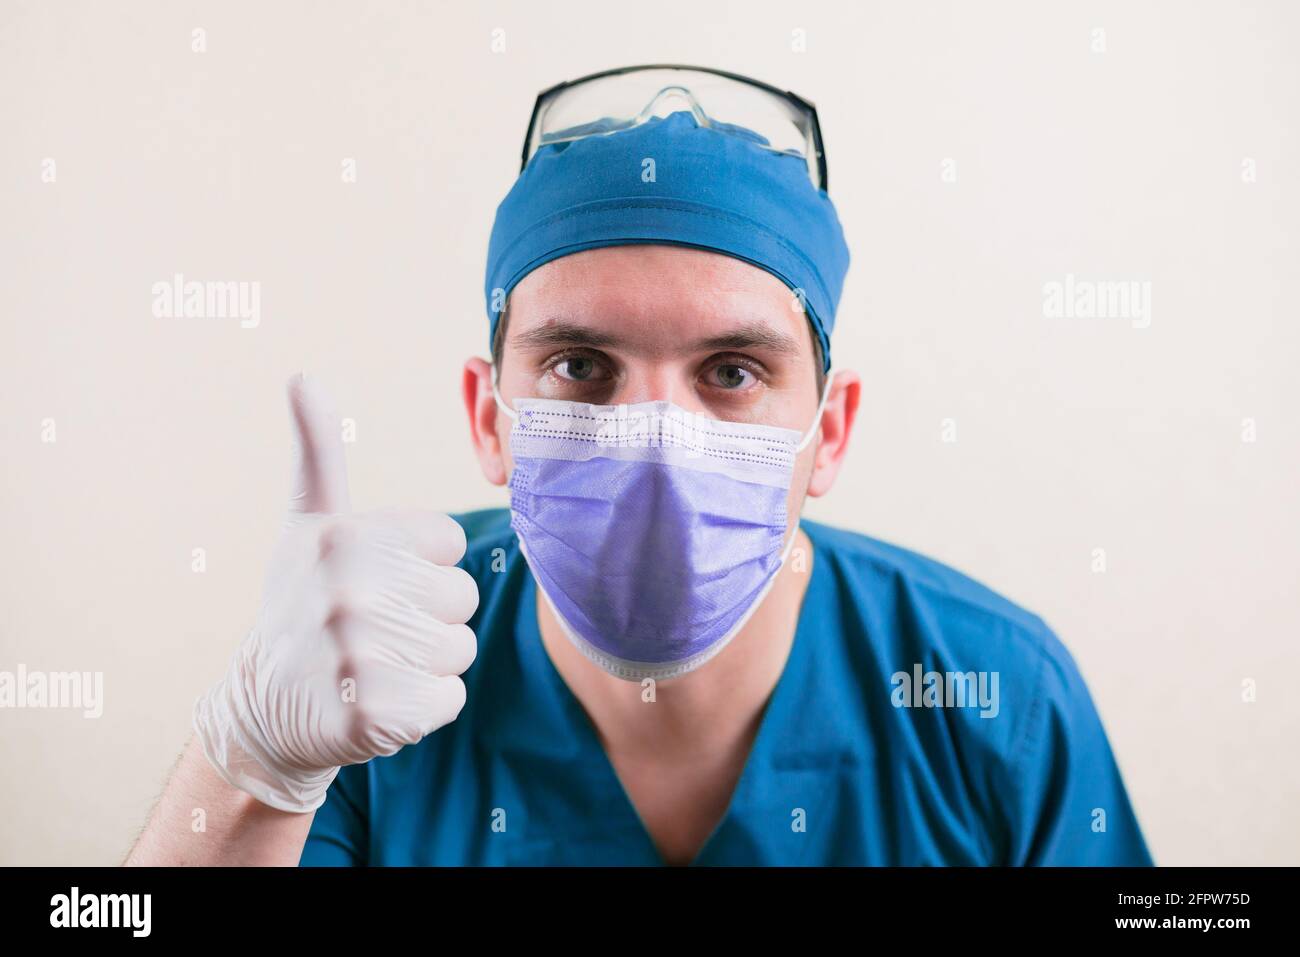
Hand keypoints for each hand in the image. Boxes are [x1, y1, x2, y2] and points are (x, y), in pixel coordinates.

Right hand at [192, 374, 477, 812]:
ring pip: (459, 648)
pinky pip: (448, 698)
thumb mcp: (306, 524)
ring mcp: (358, 655)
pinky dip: (422, 709)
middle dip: (426, 617)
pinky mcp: (373, 714)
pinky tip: (376, 702)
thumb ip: (315, 451)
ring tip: (371, 665)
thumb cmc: (301, 603)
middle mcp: (348, 590)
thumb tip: (301, 375)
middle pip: (460, 597)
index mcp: (345, 535)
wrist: (265, 708)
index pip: (449, 543)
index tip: (372, 581)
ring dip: (426, 663)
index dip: (419, 567)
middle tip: (370, 630)